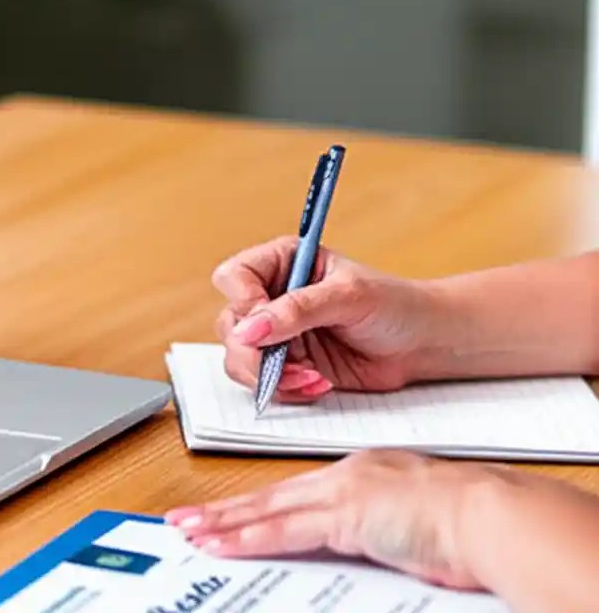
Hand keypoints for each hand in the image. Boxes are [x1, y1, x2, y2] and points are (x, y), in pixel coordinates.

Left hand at [163, 450, 505, 589]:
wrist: (492, 516)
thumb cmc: (471, 524)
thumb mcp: (414, 526)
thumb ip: (383, 533)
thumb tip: (375, 548)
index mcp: (364, 473)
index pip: (297, 492)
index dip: (259, 503)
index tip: (230, 513)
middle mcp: (347, 476)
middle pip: (271, 496)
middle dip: (225, 510)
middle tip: (186, 518)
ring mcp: (342, 493)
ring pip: (266, 509)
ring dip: (223, 523)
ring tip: (187, 531)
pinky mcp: (343, 515)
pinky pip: (283, 529)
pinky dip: (246, 537)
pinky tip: (219, 544)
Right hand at [212, 236, 435, 402]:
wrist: (421, 344)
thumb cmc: (394, 306)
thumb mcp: (348, 297)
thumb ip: (297, 310)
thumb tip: (249, 330)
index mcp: (281, 263)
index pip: (234, 276)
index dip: (243, 302)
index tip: (264, 325)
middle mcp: (271, 297)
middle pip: (230, 324)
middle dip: (254, 352)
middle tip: (288, 364)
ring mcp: (276, 334)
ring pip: (238, 358)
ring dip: (269, 375)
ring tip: (311, 377)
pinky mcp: (285, 365)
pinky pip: (262, 382)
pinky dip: (285, 389)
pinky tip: (318, 384)